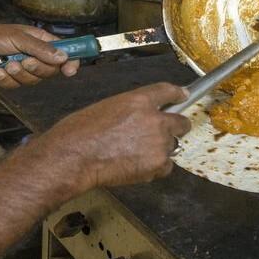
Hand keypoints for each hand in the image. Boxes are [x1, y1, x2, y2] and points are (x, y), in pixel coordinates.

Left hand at [0, 24, 80, 87]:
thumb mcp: (18, 38)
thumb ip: (40, 48)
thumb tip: (62, 57)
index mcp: (40, 41)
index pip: (63, 53)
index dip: (70, 61)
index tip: (70, 70)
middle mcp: (34, 55)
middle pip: (49, 71)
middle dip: (35, 68)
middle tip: (23, 61)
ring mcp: (22, 68)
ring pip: (32, 80)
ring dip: (17, 73)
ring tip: (5, 63)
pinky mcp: (10, 79)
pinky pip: (15, 86)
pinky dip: (4, 79)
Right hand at [33, 82, 191, 190]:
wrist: (75, 156)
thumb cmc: (80, 132)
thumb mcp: (106, 108)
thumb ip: (130, 110)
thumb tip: (139, 118)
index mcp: (139, 100)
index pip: (167, 91)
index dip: (178, 93)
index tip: (183, 95)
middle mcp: (154, 119)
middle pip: (181, 122)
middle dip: (175, 127)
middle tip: (161, 134)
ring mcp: (159, 142)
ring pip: (173, 145)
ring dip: (161, 149)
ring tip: (138, 154)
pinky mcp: (158, 164)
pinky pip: (166, 166)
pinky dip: (156, 167)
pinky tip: (137, 166)